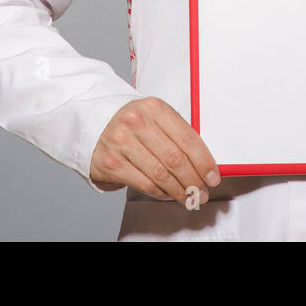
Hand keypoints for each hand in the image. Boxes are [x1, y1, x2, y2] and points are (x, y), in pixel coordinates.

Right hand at [89, 96, 220, 203]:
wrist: (92, 122)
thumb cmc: (131, 122)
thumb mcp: (153, 116)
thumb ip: (175, 133)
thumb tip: (203, 162)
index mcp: (154, 107)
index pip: (187, 137)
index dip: (204, 161)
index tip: (213, 176)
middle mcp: (137, 122)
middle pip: (175, 158)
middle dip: (194, 180)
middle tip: (203, 193)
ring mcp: (121, 142)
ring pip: (160, 174)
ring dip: (179, 190)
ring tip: (189, 197)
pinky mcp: (111, 162)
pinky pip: (144, 183)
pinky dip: (160, 193)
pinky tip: (168, 194)